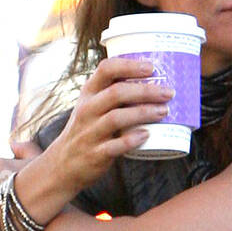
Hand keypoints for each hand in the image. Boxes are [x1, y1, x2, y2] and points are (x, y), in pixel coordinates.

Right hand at [48, 57, 172, 192]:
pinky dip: (131, 140)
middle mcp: (87, 110)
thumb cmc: (86, 130)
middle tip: (168, 92)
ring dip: (143, 113)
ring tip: (164, 111)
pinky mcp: (95, 154)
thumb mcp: (92, 106)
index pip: (106, 70)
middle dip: (145, 90)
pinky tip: (146, 135)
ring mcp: (90, 132)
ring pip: (116, 117)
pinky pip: (114, 146)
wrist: (63, 164)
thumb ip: (113, 94)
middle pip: (116, 93)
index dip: (129, 66)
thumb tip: (154, 83)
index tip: (151, 67)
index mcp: (88, 93)